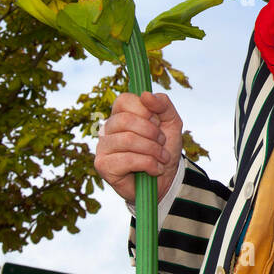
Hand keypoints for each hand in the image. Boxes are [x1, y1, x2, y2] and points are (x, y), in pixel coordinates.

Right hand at [94, 91, 182, 205]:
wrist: (166, 178)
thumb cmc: (165, 147)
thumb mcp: (171, 122)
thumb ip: (163, 104)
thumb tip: (146, 95)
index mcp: (121, 114)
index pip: (124, 100)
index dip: (144, 110)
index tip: (157, 122)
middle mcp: (107, 128)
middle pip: (125, 120)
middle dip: (151, 132)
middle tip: (162, 142)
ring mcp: (103, 147)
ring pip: (127, 140)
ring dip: (152, 150)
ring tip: (162, 157)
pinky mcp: (103, 165)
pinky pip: (127, 159)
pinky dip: (148, 164)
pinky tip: (155, 169)